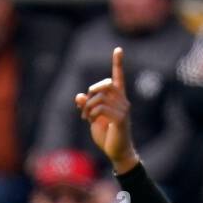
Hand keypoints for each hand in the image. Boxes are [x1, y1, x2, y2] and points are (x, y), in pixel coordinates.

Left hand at [76, 47, 137, 172]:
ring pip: (100, 97)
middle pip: (105, 84)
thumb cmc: (107, 135)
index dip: (118, 63)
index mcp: (118, 99)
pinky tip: (89, 120)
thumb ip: (87, 106)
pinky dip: (91, 113)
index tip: (118, 50)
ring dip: (88, 105)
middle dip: (92, 91)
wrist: (117, 152)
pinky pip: (102, 108)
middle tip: (85, 105)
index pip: (119, 78)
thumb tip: (79, 96)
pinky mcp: (121, 119)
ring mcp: (123, 110)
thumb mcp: (93, 118)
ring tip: (85, 116)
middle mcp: (123, 101)